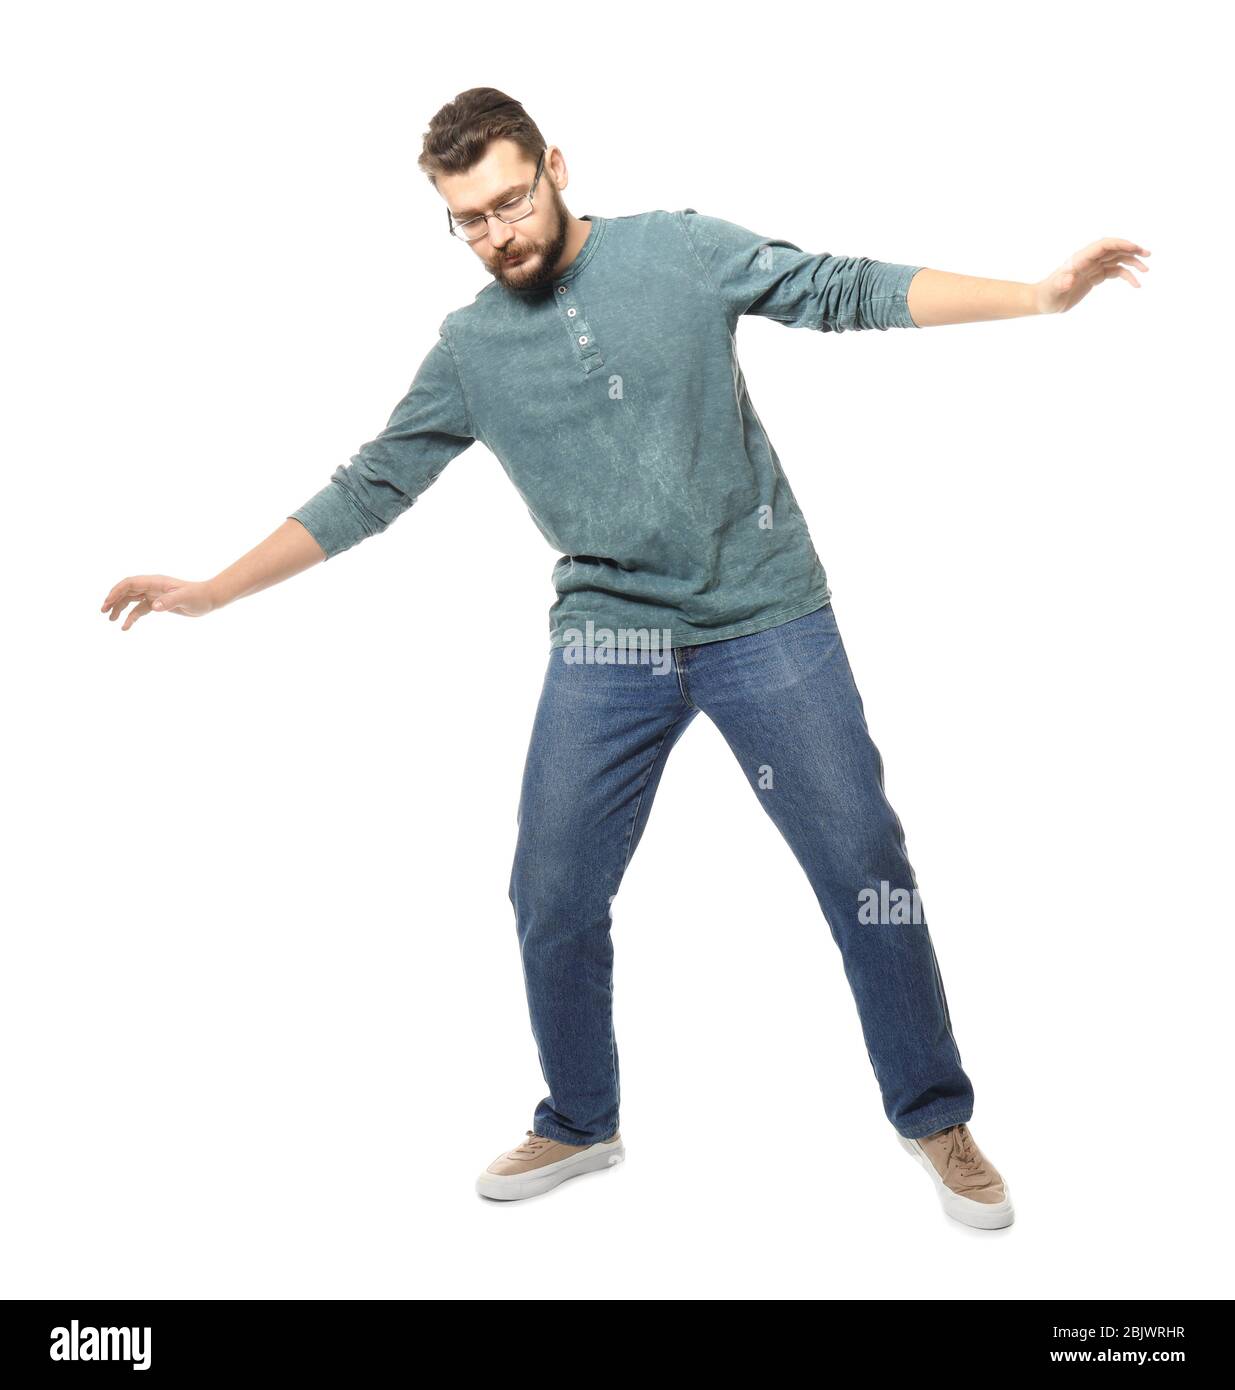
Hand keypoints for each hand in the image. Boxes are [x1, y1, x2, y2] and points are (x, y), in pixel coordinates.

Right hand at [99, 575, 216, 630]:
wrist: (209, 599)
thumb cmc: (199, 596)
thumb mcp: (185, 598)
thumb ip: (169, 601)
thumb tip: (153, 607)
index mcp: (155, 582)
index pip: (130, 583)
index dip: (117, 591)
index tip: (108, 603)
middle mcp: (152, 586)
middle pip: (127, 590)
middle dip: (114, 599)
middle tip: (103, 612)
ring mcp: (154, 595)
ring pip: (131, 600)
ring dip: (120, 608)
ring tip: (111, 620)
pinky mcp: (158, 603)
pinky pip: (140, 609)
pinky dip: (131, 616)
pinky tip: (126, 627)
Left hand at [1034, 237, 1150, 314]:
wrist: (1043, 302)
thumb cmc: (1047, 295)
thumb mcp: (1053, 291)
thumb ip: (1061, 284)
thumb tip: (1067, 280)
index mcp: (1080, 259)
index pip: (1104, 245)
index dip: (1120, 243)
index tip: (1135, 248)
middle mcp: (1088, 260)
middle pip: (1114, 249)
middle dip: (1131, 250)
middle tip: (1147, 255)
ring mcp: (1092, 268)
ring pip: (1117, 260)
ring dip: (1132, 262)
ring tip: (1146, 271)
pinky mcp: (1094, 277)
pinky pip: (1114, 272)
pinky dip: (1126, 276)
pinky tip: (1136, 284)